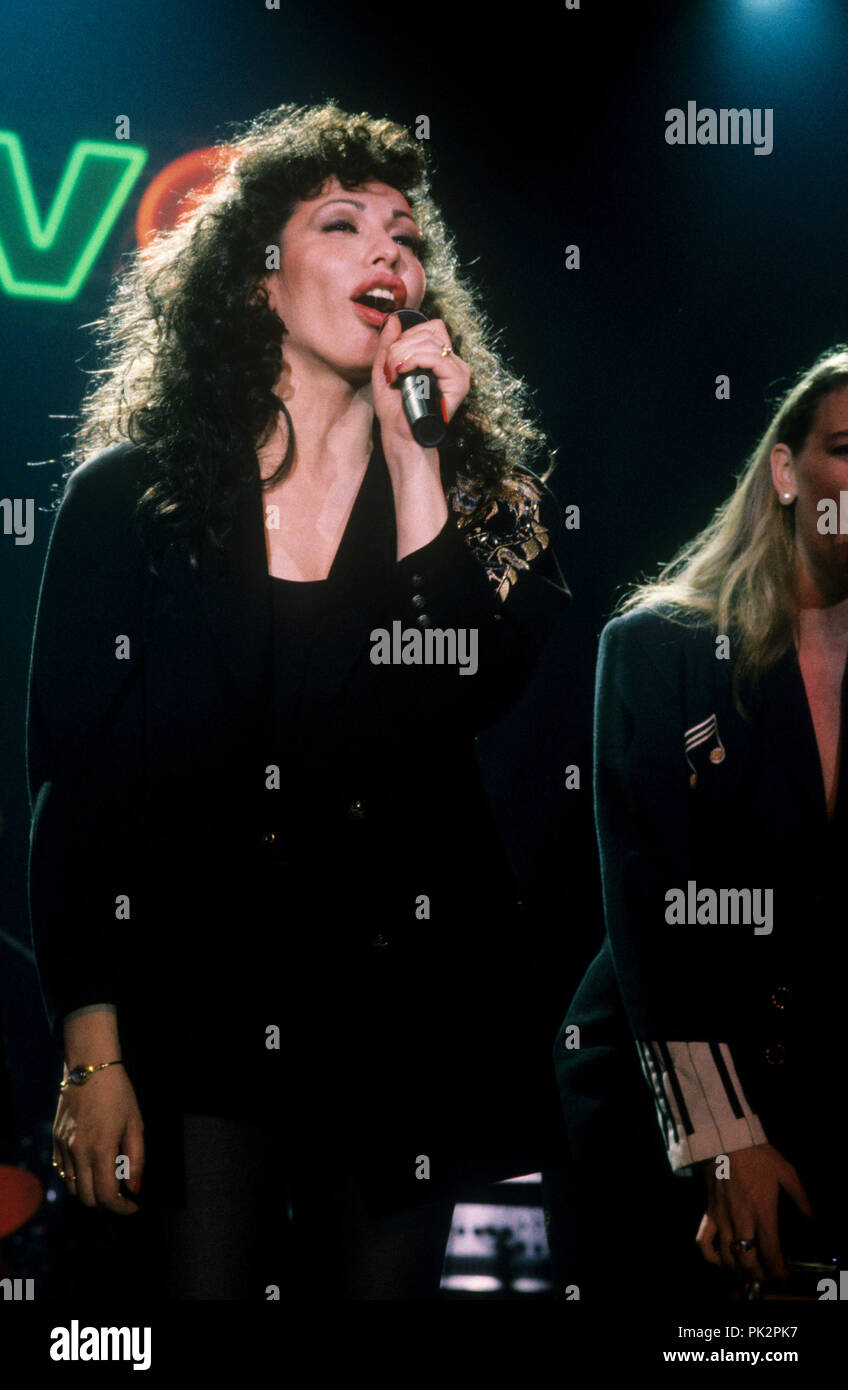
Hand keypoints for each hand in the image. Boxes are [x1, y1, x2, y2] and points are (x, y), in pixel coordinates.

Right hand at [53, 1064, 144, 1214]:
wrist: (90, 1067)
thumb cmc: (119, 1094)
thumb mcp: (136, 1125)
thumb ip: (136, 1159)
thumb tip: (134, 1188)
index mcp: (101, 1149)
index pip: (106, 1196)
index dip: (121, 1207)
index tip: (133, 1205)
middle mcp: (78, 1152)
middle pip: (88, 1198)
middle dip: (107, 1202)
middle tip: (122, 1192)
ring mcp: (64, 1147)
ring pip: (73, 1188)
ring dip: (90, 1191)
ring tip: (107, 1177)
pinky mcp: (56, 1140)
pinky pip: (63, 1171)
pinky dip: (77, 1176)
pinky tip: (91, 1164)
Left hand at [371, 313, 470, 459]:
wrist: (400, 434)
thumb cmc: (394, 408)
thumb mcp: (385, 369)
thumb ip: (388, 343)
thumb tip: (395, 319)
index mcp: (441, 359)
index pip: (431, 329)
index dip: (407, 336)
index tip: (393, 359)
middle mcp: (453, 363)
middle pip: (430, 332)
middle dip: (401, 346)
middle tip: (390, 369)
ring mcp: (458, 373)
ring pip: (431, 343)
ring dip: (404, 354)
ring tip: (394, 374)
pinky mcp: (459, 383)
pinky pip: (437, 358)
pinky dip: (415, 360)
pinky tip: (403, 372)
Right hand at [695, 1142, 813, 1286]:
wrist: (725, 1138)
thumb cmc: (757, 1154)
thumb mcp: (787, 1172)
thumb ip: (801, 1199)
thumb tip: (814, 1220)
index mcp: (762, 1211)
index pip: (770, 1252)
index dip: (778, 1271)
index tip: (783, 1276)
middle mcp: (741, 1219)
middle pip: (748, 1261)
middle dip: (760, 1276)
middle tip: (768, 1277)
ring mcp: (722, 1217)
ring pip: (727, 1257)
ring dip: (738, 1272)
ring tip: (748, 1274)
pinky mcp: (708, 1212)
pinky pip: (703, 1242)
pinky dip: (710, 1257)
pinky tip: (720, 1261)